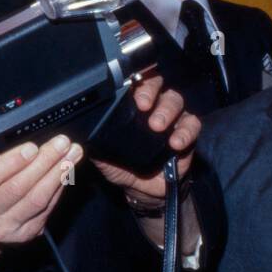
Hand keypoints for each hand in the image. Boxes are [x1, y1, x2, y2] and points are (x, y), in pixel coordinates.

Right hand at [0, 135, 81, 271]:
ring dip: (57, 175)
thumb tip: (10, 135)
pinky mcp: (24, 235)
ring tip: (71, 155)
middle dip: (44, 162)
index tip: (32, 147)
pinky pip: (46, 209)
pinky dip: (58, 188)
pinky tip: (66, 172)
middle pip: (17, 188)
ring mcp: (4, 229)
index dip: (11, 163)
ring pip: (36, 200)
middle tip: (61, 143)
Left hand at [92, 74, 199, 205]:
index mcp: (132, 105)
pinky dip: (185, 131)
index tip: (129, 91)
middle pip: (157, 85)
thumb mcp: (103, 155)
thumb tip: (79, 132)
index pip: (135, 82)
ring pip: (175, 101)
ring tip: (157, 126)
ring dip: (166, 111)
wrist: (141, 190)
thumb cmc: (121, 166)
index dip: (134, 82)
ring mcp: (172, 118)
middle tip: (142, 105)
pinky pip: (192, 125)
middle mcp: (154, 106)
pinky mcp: (187, 133)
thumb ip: (94, 142)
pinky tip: (176, 142)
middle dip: (150, 92)